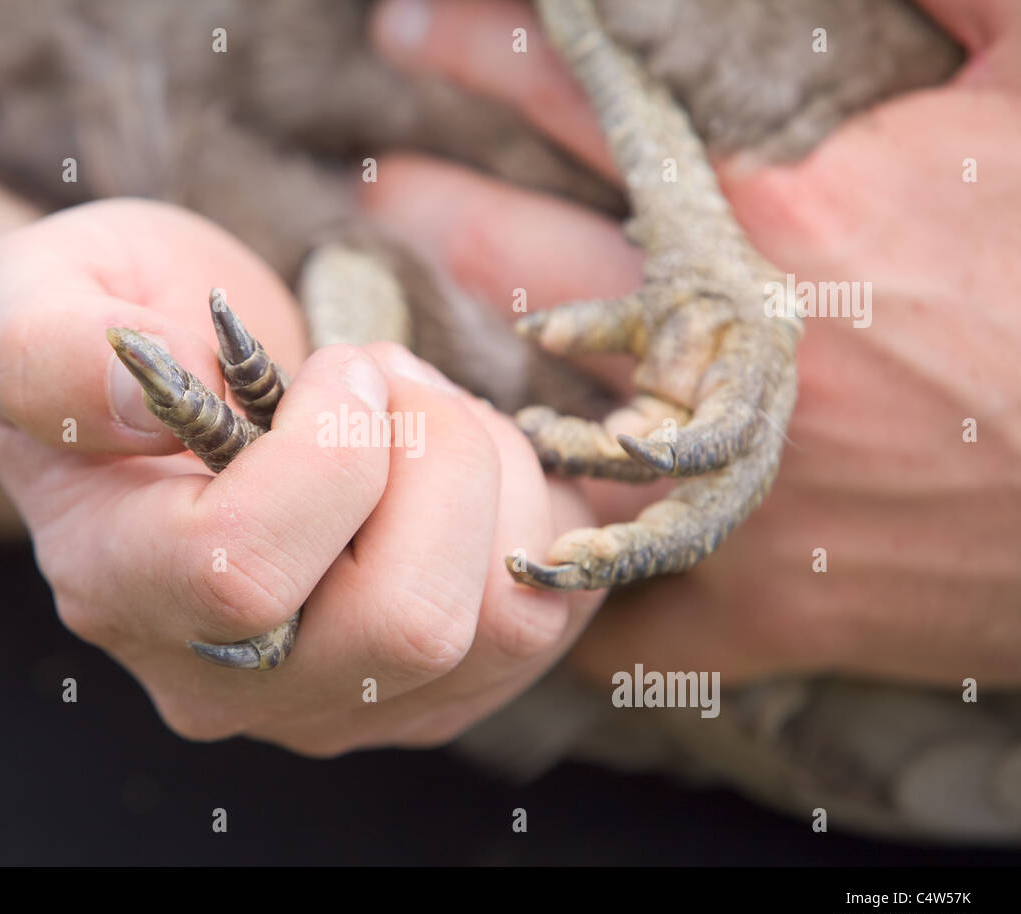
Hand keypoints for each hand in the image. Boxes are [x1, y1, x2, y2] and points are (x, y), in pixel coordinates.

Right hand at [0, 198, 599, 753]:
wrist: (165, 402)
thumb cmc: (110, 337)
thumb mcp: (36, 301)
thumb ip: (47, 349)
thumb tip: (144, 382)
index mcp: (118, 583)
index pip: (244, 570)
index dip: (330, 447)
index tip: (337, 367)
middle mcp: (227, 677)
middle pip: (404, 624)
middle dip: (440, 459)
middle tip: (394, 379)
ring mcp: (335, 699)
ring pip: (494, 627)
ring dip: (495, 481)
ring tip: (427, 414)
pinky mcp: (423, 691)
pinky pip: (540, 623)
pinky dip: (537, 521)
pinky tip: (467, 464)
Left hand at [365, 0, 1020, 683]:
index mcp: (775, 228)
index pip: (586, 111)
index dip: (491, 55)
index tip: (411, 29)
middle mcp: (719, 358)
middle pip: (530, 265)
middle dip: (442, 213)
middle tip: (384, 193)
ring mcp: (721, 489)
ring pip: (539, 434)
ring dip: (467, 389)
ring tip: (414, 372)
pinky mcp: (750, 602)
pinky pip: (612, 609)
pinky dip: (563, 578)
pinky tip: (516, 555)